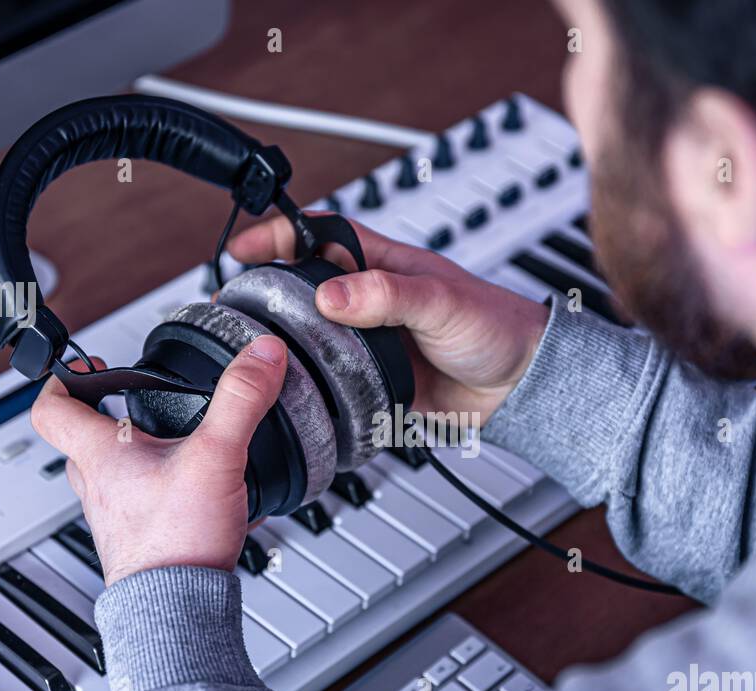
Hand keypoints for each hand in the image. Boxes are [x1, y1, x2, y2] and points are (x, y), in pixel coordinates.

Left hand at [29, 339, 287, 586]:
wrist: (179, 609)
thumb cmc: (176, 542)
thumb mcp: (216, 456)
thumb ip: (240, 401)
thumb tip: (261, 355)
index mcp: (100, 455)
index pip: (52, 409)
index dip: (63, 380)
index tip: (85, 367)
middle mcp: (98, 487)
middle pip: (80, 441)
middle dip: (104, 414)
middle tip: (129, 397)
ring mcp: (115, 518)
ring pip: (109, 475)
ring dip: (132, 455)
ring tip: (170, 443)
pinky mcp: (139, 542)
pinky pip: (138, 506)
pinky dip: (158, 491)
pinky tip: (194, 491)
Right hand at [228, 215, 548, 424]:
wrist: (521, 386)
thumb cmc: (498, 326)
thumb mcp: (441, 302)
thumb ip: (388, 296)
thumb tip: (331, 295)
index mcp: (383, 265)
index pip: (320, 235)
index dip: (279, 234)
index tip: (243, 247)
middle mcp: (371, 301)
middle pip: (303, 288)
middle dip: (266, 293)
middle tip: (234, 306)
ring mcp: (370, 341)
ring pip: (313, 338)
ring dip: (286, 344)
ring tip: (255, 352)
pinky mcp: (375, 380)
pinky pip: (334, 382)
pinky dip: (315, 386)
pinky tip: (299, 392)